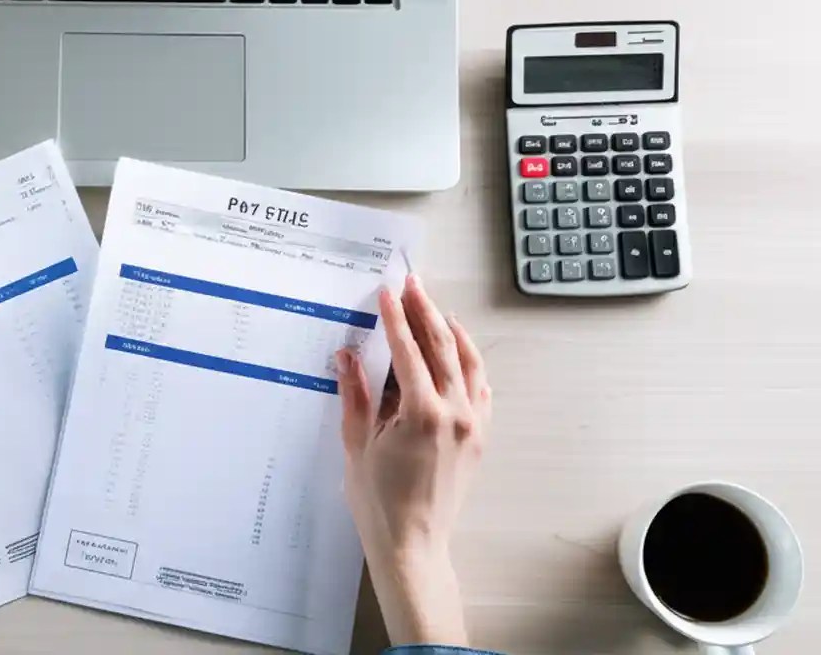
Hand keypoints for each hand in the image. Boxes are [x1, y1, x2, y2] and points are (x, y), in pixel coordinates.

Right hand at [335, 274, 490, 646]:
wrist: (413, 544)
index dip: (395, 317)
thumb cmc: (378, 501)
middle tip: (411, 285)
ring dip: (451, 331)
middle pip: (442, 346)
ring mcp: (473, 424)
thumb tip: (347, 354)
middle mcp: (455, 412)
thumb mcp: (357, 444)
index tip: (387, 292)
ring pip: (469, 362)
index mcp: (421, 412)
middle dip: (425, 311)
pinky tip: (459, 352)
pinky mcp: (480, 436)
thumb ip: (355, 394)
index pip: (408, 350)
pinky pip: (481, 388)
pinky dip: (470, 363)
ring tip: (435, 309)